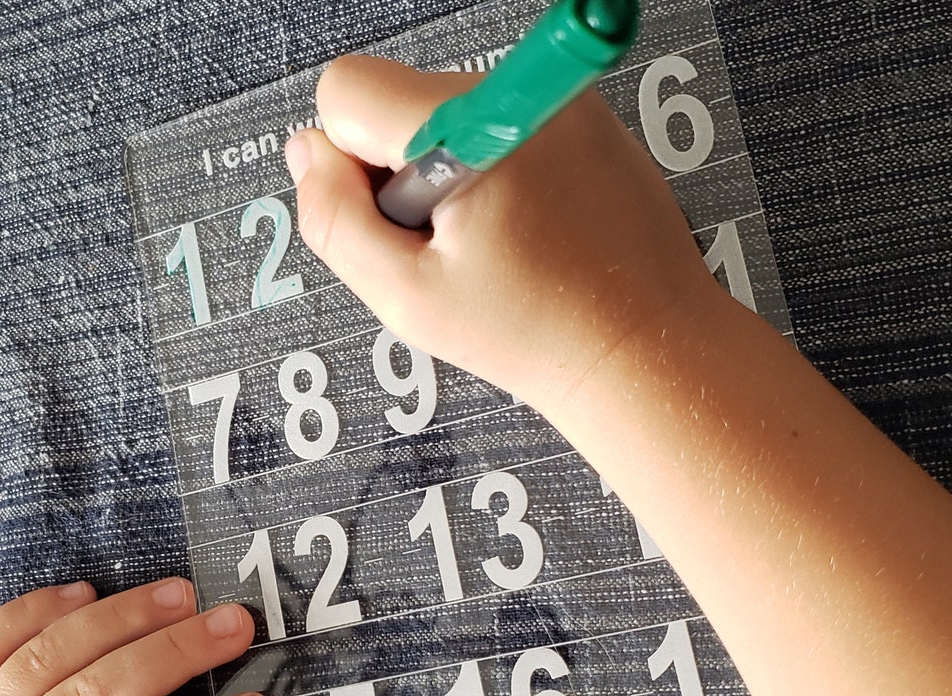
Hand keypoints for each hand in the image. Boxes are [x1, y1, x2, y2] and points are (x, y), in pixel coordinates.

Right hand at [285, 55, 724, 412]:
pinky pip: (500, 126)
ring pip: (447, 116)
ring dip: (450, 176)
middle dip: (403, 172)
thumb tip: (307, 156)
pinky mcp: (584, 119)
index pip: (347, 90)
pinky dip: (496, 174)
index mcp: (470, 127)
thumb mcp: (407, 297)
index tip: (397, 217)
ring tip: (497, 249)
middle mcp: (517, 93)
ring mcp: (558, 101)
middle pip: (398, 101)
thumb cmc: (540, 334)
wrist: (645, 350)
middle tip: (453, 249)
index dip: (348, 162)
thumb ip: (335, 220)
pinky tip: (528, 235)